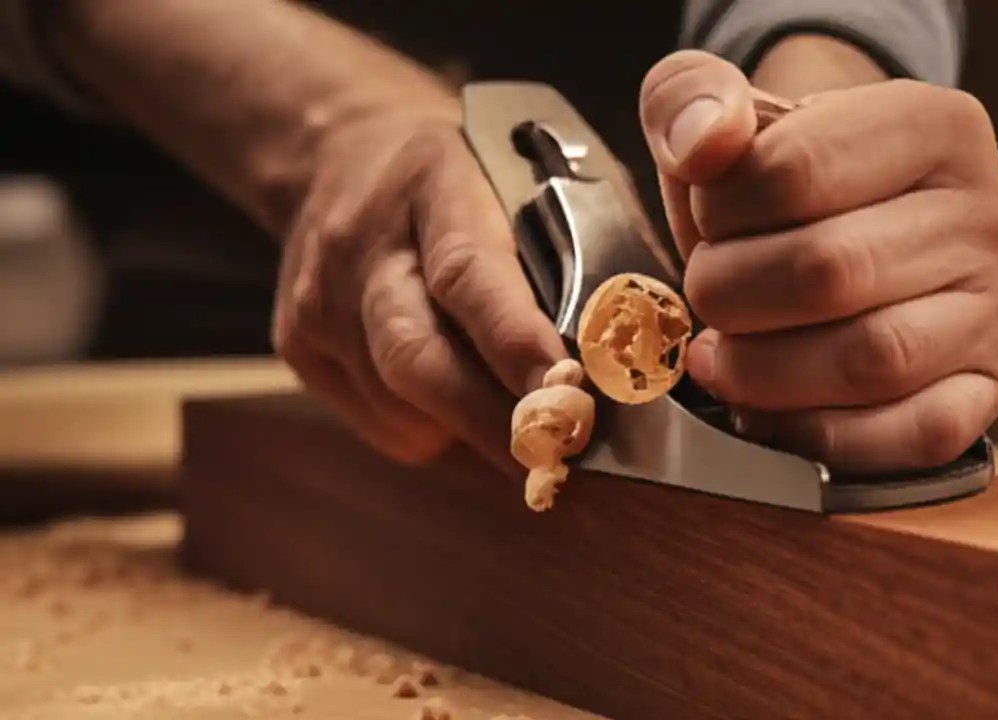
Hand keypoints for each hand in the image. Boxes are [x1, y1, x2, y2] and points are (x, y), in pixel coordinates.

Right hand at [272, 106, 565, 471]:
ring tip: (528, 436)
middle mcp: (363, 244)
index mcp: (434, 183)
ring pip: (399, 405)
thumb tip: (642, 347)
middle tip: (560, 463)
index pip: (470, 275)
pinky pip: (380, 422)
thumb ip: (590, 245)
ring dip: (472, 433)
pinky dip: (435, 432)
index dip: (518, 346)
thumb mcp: (532, 172)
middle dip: (496, 424)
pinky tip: (465, 409)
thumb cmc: (473, 170)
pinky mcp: (298, 345)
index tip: (569, 397)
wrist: (342, 148)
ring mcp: (320, 298)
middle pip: (417, 357)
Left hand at [639, 51, 997, 473]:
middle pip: (830, 272)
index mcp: (934, 124)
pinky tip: (770, 416)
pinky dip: (824, 439)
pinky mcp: (990, 387)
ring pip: (873, 361)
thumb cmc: (783, 176)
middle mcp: (987, 213)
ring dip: (763, 375)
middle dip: (730, 297)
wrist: (859, 223)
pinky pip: (916, 437)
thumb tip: (703, 146)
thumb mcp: (727, 112)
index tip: (709, 223)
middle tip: (706, 296)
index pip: (794, 173)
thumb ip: (690, 100)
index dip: (718, 213)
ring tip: (721, 359)